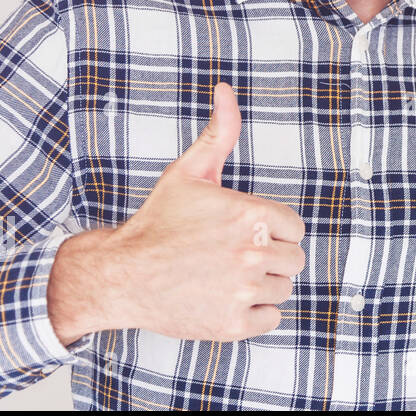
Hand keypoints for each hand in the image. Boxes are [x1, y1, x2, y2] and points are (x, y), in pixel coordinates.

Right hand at [102, 80, 306, 341]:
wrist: (120, 275)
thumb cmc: (158, 223)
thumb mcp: (190, 172)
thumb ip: (220, 132)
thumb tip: (225, 90)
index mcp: (252, 216)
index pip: (294, 228)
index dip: (271, 231)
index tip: (243, 233)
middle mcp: (253, 254)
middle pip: (293, 260)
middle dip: (269, 258)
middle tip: (231, 256)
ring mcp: (244, 291)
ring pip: (283, 289)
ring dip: (261, 285)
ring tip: (225, 277)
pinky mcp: (233, 325)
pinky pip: (271, 318)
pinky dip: (252, 314)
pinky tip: (223, 299)